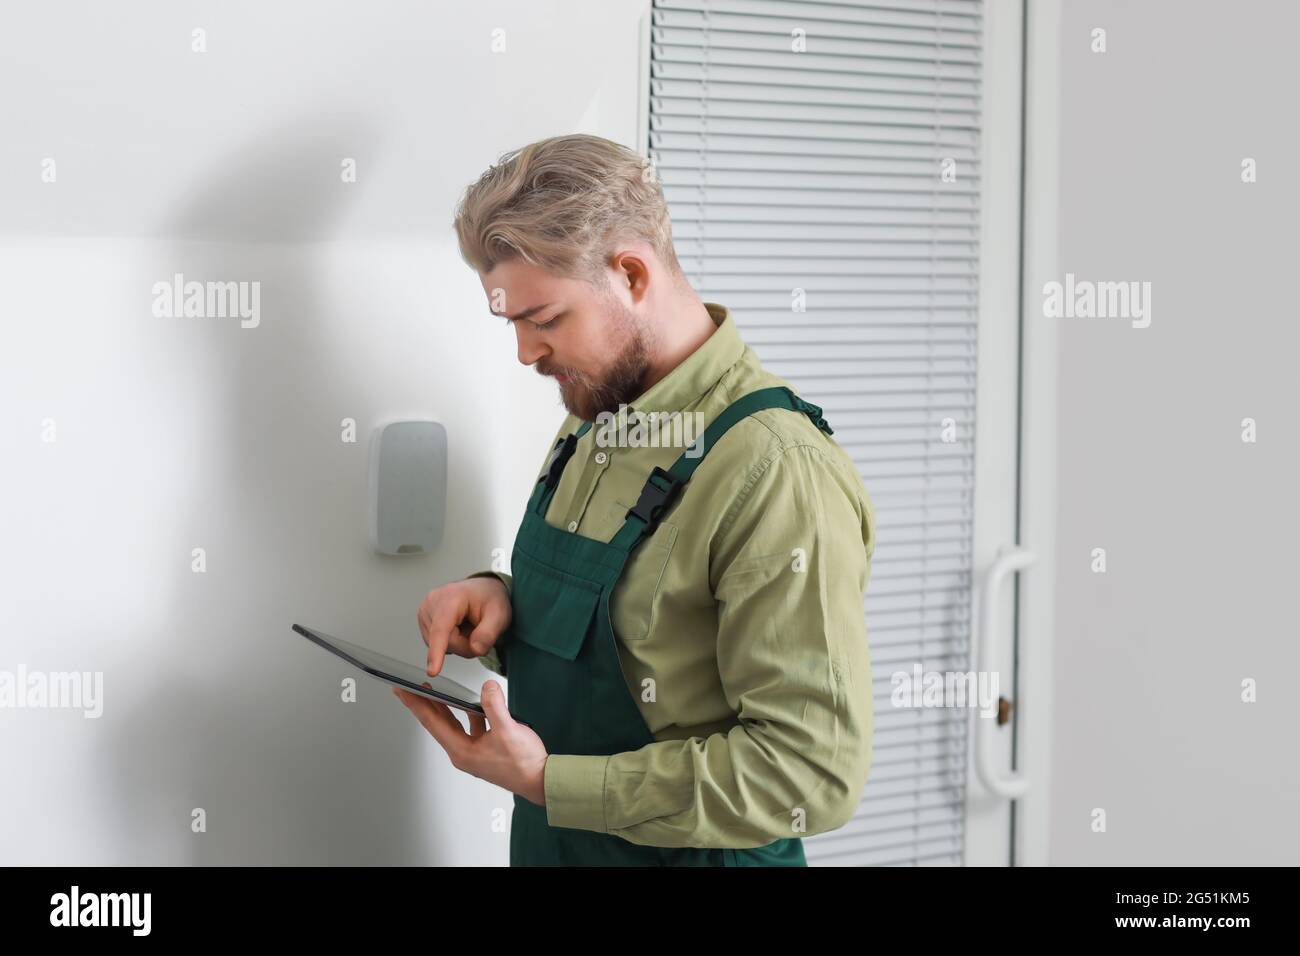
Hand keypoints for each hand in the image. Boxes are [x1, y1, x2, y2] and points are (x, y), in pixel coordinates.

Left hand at [392, 679, 546, 805]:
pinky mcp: (485, 748)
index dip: (416, 704)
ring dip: (445, 707)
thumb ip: (494, 705)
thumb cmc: (523, 763)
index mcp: (461, 751)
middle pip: (438, 723)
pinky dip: (469, 713)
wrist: (540, 780)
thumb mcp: (507, 729)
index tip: (400, 690)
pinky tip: (474, 702)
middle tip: (409, 687)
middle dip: (424, 704)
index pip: (432, 722)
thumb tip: (487, 687)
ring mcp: (474, 751)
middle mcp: (463, 752)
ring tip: (436, 691)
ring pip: (454, 724)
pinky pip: (471, 726)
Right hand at [418, 575, 511, 676]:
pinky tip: (458, 628)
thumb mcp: (499, 614)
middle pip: (446, 643)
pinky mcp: (424, 621)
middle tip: (479, 630)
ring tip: (468, 625)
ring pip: (441, 646)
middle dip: (465, 645)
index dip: (437, 651)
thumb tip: (475, 648)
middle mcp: (432, 603)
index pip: (441, 629)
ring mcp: (426, 612)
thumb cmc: (490, 597)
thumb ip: (489, 633)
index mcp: (450, 597)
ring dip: (459, 644)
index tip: (433, 670)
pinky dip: (451, 642)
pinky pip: (437, 644)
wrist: (484, 590)